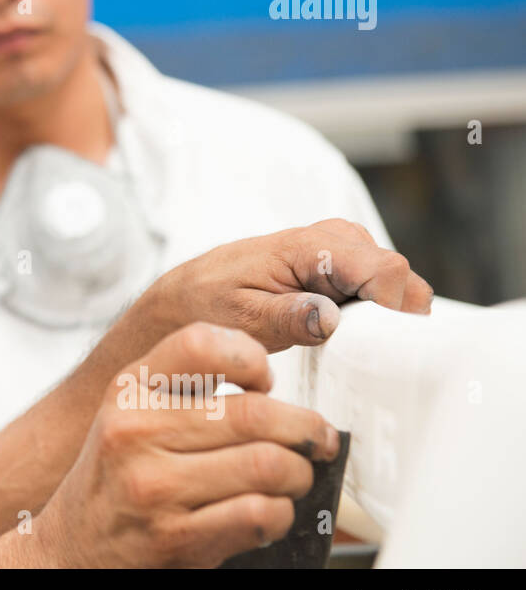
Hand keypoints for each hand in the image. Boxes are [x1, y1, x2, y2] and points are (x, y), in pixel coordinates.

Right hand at [36, 323, 338, 567]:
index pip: (201, 344)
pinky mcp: (174, 537)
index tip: (265, 383)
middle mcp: (136, 432)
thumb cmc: (115, 475)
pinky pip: (259, 514)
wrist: (72, 544)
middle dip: (305, 429)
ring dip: (298, 475)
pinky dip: (280, 515)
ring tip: (292, 478)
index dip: (251, 358)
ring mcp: (153, 487)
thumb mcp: (129, 413)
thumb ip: (183, 388)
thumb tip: (270, 387)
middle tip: (315, 441)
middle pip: (255, 413)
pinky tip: (268, 512)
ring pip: (268, 465)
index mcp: (129, 389)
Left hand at [140, 218, 432, 352]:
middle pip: (399, 276)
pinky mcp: (343, 266)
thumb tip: (332, 319)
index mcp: (309, 247)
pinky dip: (372, 313)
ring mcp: (342, 249)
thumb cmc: (210, 303)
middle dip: (392, 316)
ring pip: (395, 283)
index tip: (380, 345)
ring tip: (347, 343)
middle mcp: (334, 238)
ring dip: (381, 316)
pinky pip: (379, 287)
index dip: (395, 309)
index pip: (385, 269)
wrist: (189, 293)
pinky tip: (347, 335)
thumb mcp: (242, 318)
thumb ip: (288, 317)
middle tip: (362, 351)